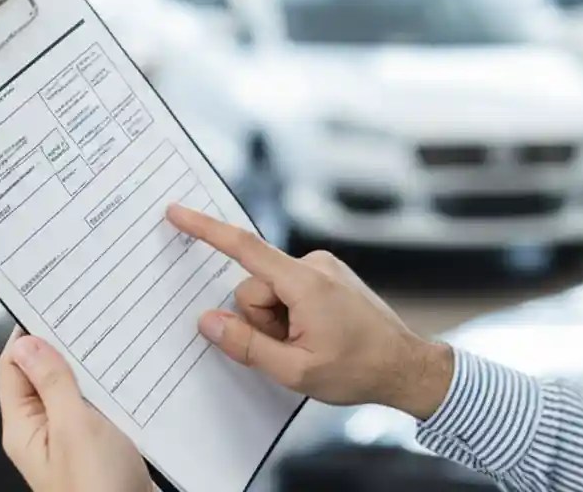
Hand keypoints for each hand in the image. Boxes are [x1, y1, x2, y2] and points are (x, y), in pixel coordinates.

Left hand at [0, 329, 152, 491]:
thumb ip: (52, 383)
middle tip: (88, 316)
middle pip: (45, 375)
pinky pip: (100, 405)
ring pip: (76, 388)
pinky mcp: (100, 443)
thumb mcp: (75, 427)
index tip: (51, 305)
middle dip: (65, 346)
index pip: (13, 367)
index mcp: (24, 427)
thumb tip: (29, 344)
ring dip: (92, 367)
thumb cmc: (98, 490)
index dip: (29, 334)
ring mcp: (72, 438)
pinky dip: (112, 387)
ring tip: (113, 342)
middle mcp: (44, 431)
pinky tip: (131, 376)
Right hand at [167, 204, 453, 419]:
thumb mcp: (294, 370)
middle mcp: (314, 264)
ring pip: (270, 292)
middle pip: (254, 287)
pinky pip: (289, 291)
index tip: (176, 212)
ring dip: (278, 321)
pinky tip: (317, 334)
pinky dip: (292, 315)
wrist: (405, 367)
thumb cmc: (357, 370)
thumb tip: (207, 320)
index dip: (205, 230)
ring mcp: (323, 268)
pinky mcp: (328, 275)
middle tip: (293, 348)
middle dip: (262, 321)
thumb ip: (246, 344)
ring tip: (310, 343)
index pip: (244, 248)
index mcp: (305, 282)